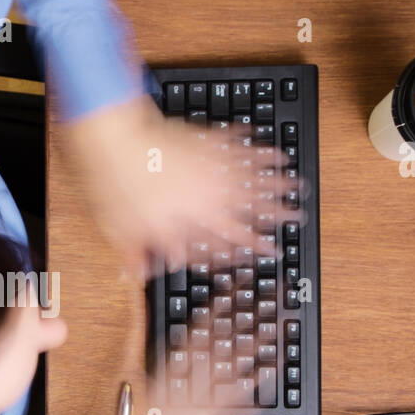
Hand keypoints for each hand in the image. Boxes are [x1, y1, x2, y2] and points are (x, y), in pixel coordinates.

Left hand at [65, 94, 303, 279]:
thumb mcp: (121, 228)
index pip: (229, 237)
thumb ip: (135, 254)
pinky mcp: (203, 140)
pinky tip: (266, 143)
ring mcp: (208, 164)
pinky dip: (254, 144)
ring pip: (250, 174)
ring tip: (296, 183)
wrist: (116, 139)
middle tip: (297, 216)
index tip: (272, 250)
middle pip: (251, 205)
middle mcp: (208, 191)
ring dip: (276, 179)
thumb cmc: (118, 183)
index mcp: (193, 217)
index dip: (252, 246)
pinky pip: (235, 142)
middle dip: (277, 212)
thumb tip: (137, 275)